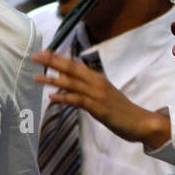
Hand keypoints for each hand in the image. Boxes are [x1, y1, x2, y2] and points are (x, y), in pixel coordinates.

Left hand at [32, 49, 169, 147]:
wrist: (140, 122)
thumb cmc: (120, 110)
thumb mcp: (102, 94)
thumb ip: (86, 88)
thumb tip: (66, 84)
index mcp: (97, 78)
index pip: (74, 64)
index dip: (58, 57)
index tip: (43, 52)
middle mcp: (96, 83)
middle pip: (71, 69)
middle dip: (52, 62)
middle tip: (35, 57)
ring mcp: (98, 95)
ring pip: (72, 83)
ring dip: (53, 80)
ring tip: (37, 78)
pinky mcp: (99, 108)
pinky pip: (79, 101)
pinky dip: (65, 98)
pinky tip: (52, 97)